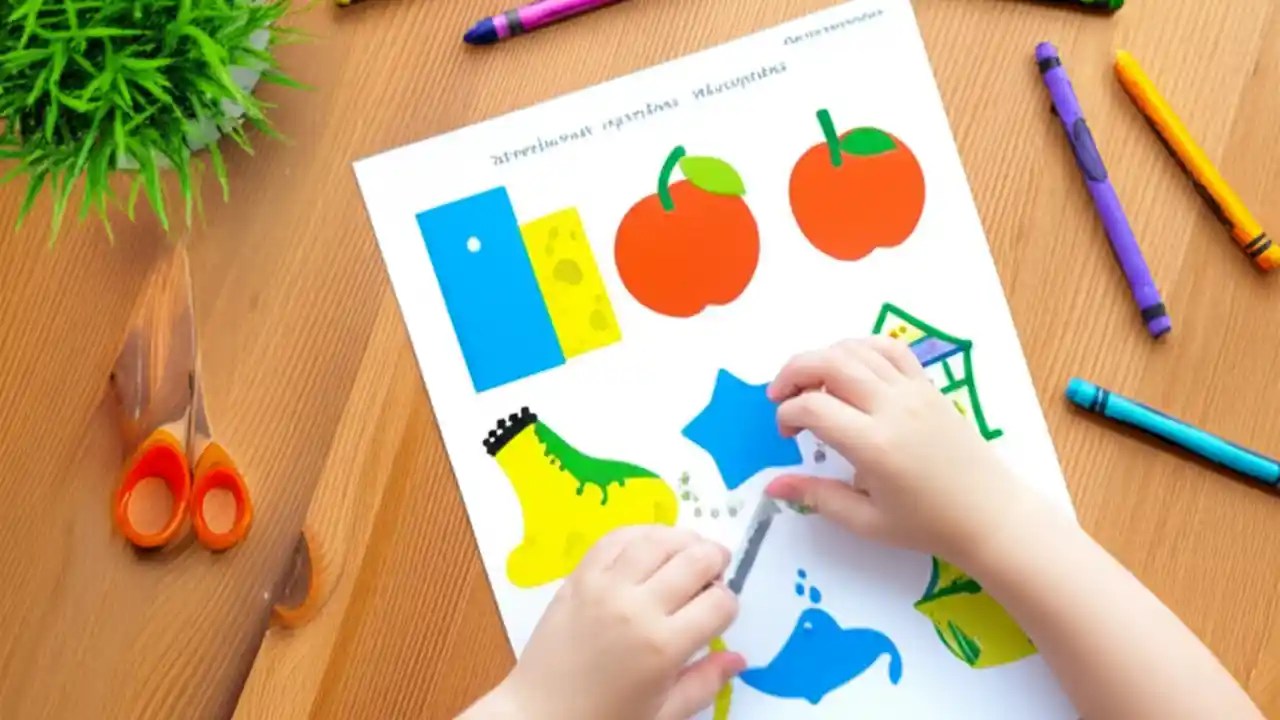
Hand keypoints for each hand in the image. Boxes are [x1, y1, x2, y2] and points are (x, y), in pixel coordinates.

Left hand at [487, 526, 742, 719]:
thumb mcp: (663, 714)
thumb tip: (739, 658)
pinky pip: (615, 538)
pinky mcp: (579, 577)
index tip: (720, 612)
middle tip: (717, 568)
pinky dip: (641, 533)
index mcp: (663, 646)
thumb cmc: (604, 719)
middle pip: (694, 560)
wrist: (538, 715)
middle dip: (716, 560)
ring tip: (690, 550)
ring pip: (657, 539)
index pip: (719, 603)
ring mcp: (605, 586)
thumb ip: (704, 683)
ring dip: (683, 539)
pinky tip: (651, 544)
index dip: (729, 603)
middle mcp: (637, 607)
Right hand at [763, 337, 1046, 565]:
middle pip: (829, 363)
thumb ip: (817, 497)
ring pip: (856, 349)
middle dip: (793, 372)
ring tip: (810, 384)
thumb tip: (772, 485)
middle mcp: (893, 408)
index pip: (814, 407)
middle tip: (780, 396)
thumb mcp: (866, 521)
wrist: (990, 514)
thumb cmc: (928, 525)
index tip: (787, 435)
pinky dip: (860, 348)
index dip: (787, 414)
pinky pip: (889, 349)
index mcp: (874, 445)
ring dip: (822, 358)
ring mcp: (913, 391)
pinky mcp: (928, 386)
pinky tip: (849, 369)